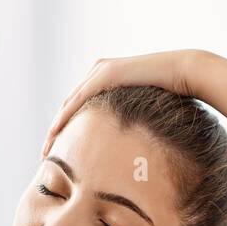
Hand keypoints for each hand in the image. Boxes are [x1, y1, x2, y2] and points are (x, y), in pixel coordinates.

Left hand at [40, 49, 203, 156]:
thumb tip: (126, 145)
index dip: (65, 128)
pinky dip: (65, 117)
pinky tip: (56, 133)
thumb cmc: (169, 93)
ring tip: (47, 149)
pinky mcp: (105, 74)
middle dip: (55, 131)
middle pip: (68, 105)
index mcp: (103, 79)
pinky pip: (79, 99)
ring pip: (68, 104)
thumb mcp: (140, 110)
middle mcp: (97, 71)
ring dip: (55, 128)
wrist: (181, 72)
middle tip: (45, 154)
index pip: (77, 107)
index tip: (58, 150)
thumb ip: (128, 120)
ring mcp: (99, 71)